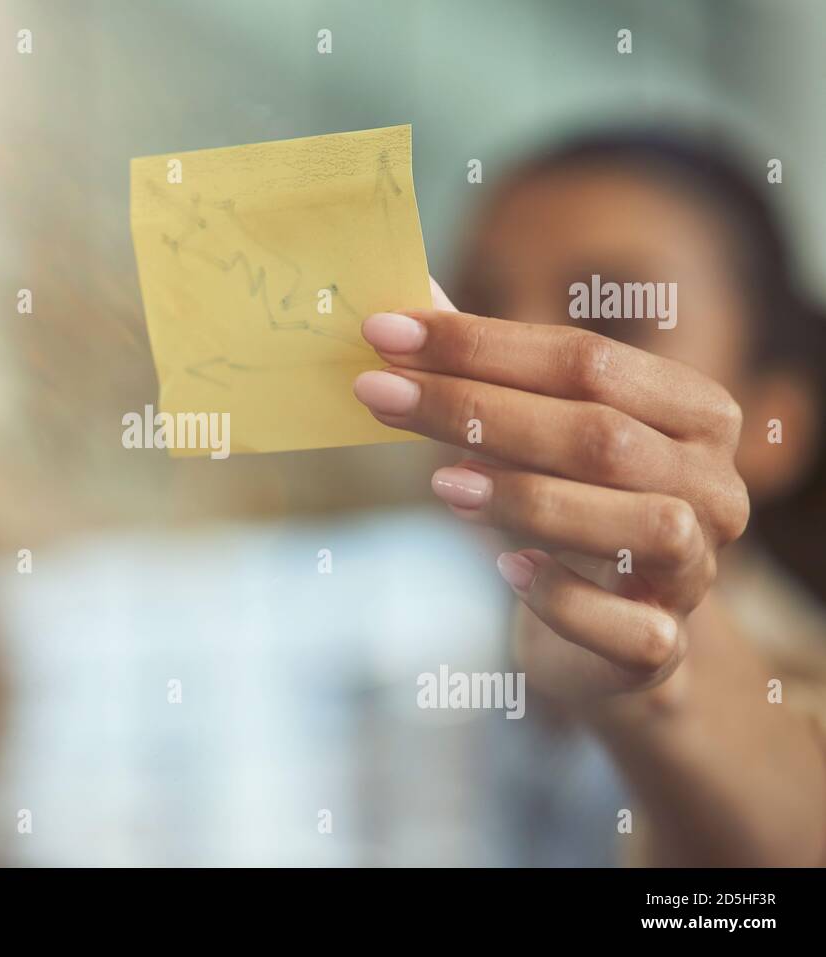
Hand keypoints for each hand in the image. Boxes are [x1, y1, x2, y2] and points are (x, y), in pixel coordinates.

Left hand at [352, 281, 748, 698]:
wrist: (609, 639)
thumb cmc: (565, 513)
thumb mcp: (531, 437)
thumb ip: (484, 372)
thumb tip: (407, 296)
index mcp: (692, 412)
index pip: (585, 358)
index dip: (480, 343)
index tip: (385, 332)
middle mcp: (713, 486)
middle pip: (599, 434)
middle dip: (476, 408)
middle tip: (377, 392)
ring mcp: (698, 571)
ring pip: (636, 523)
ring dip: (526, 497)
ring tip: (438, 482)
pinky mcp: (664, 648)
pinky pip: (630, 628)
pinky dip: (565, 596)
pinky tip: (507, 568)